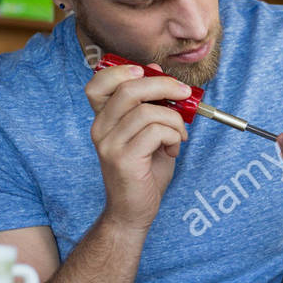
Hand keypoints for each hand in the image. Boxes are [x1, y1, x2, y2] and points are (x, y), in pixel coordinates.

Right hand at [85, 63, 193, 229]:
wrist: (134, 212)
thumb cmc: (144, 172)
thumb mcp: (149, 132)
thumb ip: (151, 104)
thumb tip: (158, 71)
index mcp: (103, 119)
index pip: (98, 83)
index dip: (121, 71)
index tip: (147, 71)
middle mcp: (100, 129)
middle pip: (128, 89)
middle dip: (164, 86)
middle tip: (185, 94)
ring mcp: (109, 144)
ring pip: (148, 111)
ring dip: (174, 121)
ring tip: (178, 136)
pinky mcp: (123, 159)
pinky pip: (156, 132)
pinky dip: (173, 137)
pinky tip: (172, 150)